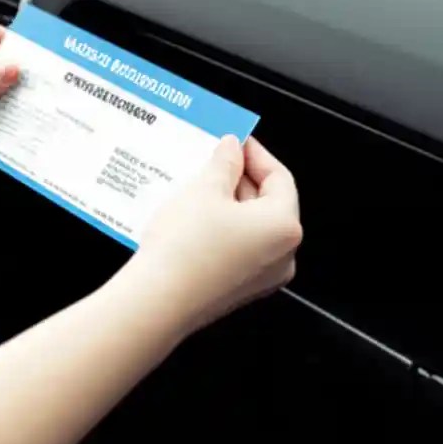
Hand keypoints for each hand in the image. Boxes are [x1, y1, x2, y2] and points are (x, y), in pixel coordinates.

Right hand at [127, 136, 301, 332]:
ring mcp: (262, 277)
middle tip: (213, 161)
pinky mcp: (239, 289)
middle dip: (240, 179)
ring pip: (252, 227)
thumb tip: (232, 149)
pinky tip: (195, 217)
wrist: (157, 302)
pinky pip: (238, 248)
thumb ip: (224, 163)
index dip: (256, 154)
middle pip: (268, 203)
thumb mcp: (204, 189)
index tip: (236, 141)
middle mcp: (283, 255)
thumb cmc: (185, 249)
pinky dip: (223, 229)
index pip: (280, 178)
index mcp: (285, 226)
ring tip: (199, 186)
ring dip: (229, 204)